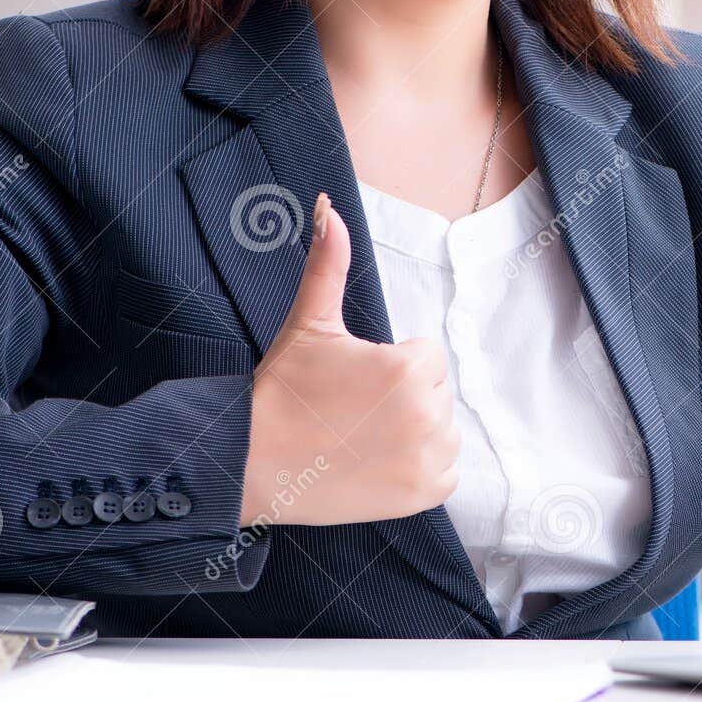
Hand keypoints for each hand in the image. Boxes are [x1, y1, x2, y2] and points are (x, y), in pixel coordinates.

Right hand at [239, 192, 459, 525]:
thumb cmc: (284, 390)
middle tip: (352, 411)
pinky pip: (447, 472)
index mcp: (408, 368)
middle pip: (436, 391)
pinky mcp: (423, 495)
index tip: (353, 383)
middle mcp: (426, 414)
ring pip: (443, 429)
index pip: (427, 357)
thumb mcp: (310, 322)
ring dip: (414, 431)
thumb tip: (328, 207)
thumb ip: (328, 261)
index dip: (390, 366)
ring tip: (363, 436)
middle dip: (402, 396)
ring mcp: (427, 459)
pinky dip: (420, 469)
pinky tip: (379, 462)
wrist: (254, 463)